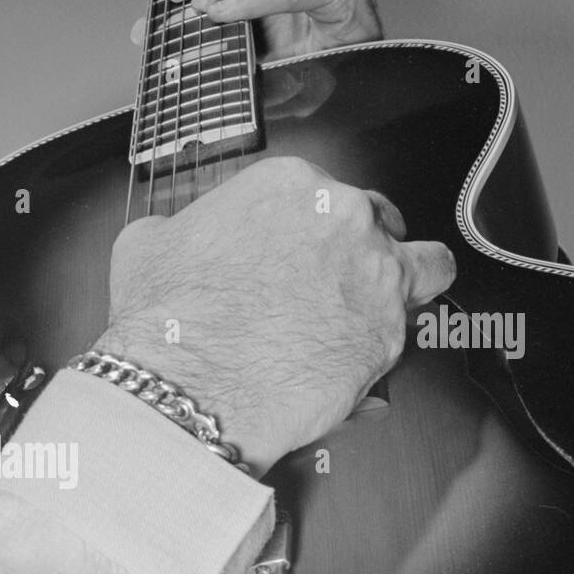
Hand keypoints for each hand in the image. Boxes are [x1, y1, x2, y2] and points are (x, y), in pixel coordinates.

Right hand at [97, 158, 454, 476]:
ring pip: (425, 267)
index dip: (310, 226)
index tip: (297, 249)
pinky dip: (385, 350)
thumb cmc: (168, 323)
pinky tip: (354, 363)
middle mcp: (342, 219)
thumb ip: (183, 228)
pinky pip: (407, 338)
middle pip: (380, 222)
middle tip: (332, 281)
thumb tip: (182, 238)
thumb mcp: (148, 245)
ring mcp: (373, 276)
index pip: (322, 192)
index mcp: (289, 185)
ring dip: (406, 286)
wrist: (187, 389)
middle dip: (361, 250)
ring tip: (380, 309)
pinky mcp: (387, 336)